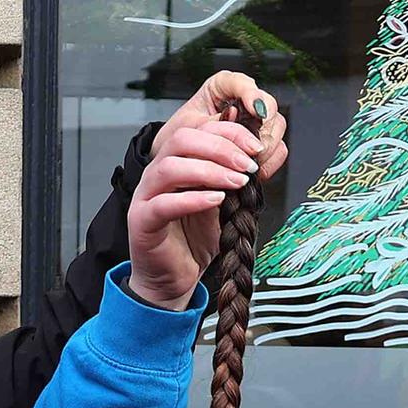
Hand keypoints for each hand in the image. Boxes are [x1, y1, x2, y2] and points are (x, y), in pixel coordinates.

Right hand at [129, 73, 288, 309]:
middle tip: (248, 165)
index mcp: (176, 161)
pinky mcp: (142, 221)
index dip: (228, 132)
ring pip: (170, 166)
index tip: (255, 147)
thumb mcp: (226, 202)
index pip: (198, 129)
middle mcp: (157, 172)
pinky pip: (164, 204)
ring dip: (209, 170)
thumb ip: (239, 175)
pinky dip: (193, 199)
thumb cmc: (196, 239)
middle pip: (182, 139)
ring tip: (237, 182)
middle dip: (221, 147)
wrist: (174, 278)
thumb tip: (266, 151)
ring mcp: (146, 195)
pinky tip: (216, 200)